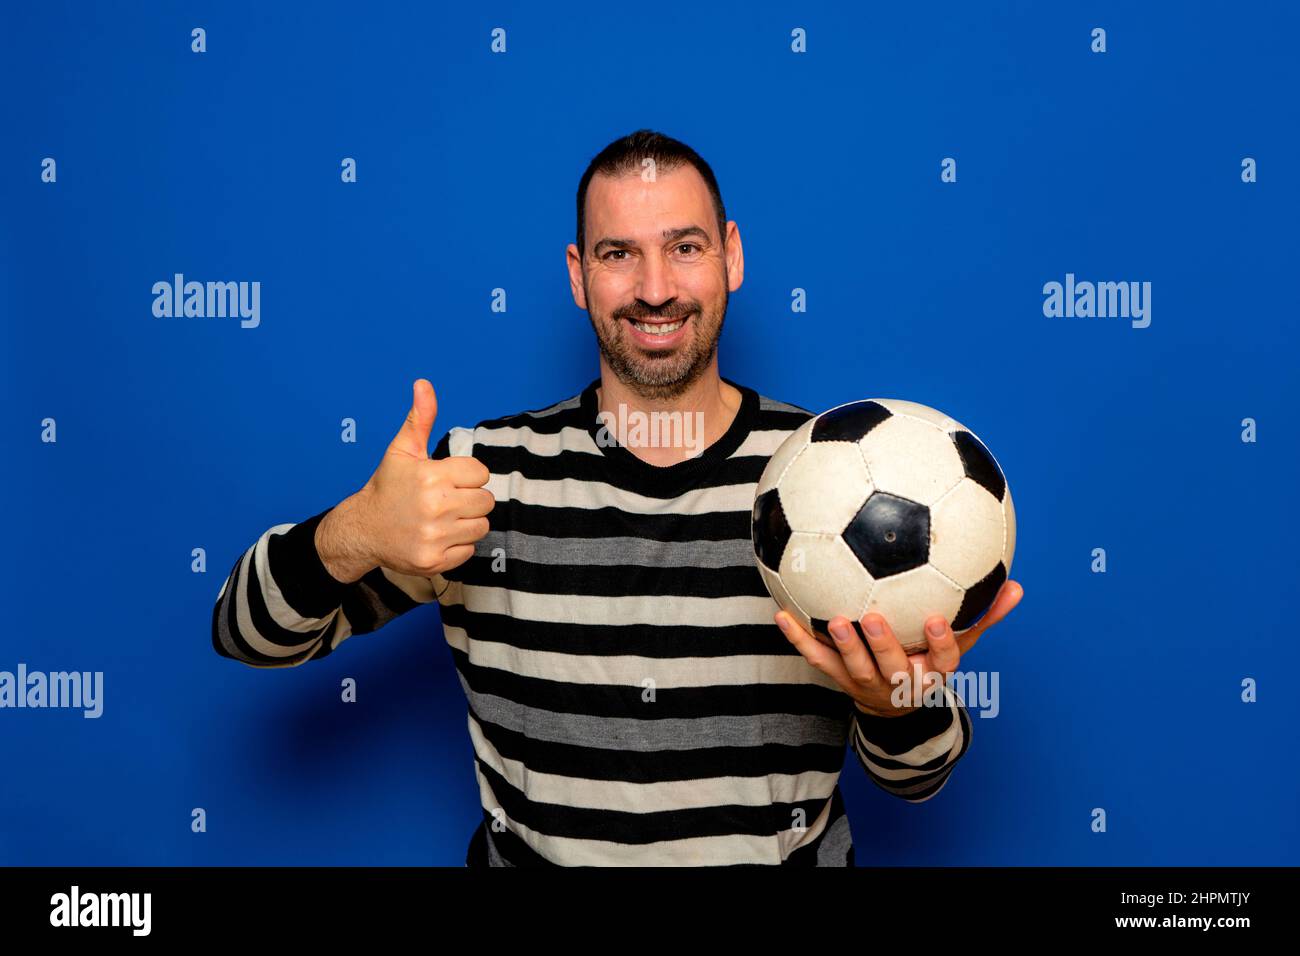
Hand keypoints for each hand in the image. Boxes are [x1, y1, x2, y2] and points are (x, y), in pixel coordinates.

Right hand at [316, 379, 493, 581]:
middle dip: (469, 498)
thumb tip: (423, 383)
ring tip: (442, 518)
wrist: (364, 529)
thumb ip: (419, 417)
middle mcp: (435, 506)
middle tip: (446, 500)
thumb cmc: (388, 487)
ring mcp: (435, 536)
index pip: (480, 472)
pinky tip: (438, 537)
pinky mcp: (435, 561)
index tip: (447, 479)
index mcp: (431, 476)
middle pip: (486, 500)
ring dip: (467, 522)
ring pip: (481, 526)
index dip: (466, 475)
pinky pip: (470, 550)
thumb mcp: (402, 449)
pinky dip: (458, 546)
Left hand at [774, 580, 1022, 717]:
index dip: (939, 642)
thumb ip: (985, 615)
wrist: (893, 704)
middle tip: (873, 618)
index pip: (942, 659)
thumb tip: (1017, 588)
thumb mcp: (959, 643)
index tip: (935, 619)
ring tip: (835, 620)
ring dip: (842, 645)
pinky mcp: (837, 677)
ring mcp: (865, 682)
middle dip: (883, 646)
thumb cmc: (929, 659)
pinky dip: (797, 638)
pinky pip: (815, 658)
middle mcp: (898, 682)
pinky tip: (781, 614)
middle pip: (892, 668)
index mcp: (931, 671)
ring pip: (853, 668)